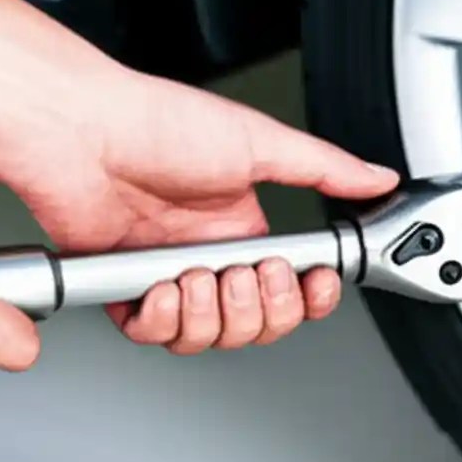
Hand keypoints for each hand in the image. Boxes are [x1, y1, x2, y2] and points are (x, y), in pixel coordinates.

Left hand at [9, 71, 399, 353]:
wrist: (83, 132)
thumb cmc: (159, 124)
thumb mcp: (260, 142)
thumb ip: (326, 169)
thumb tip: (378, 177)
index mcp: (245, 227)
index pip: (292, 287)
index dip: (306, 299)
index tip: (311, 285)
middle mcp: (209, 255)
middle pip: (257, 323)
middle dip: (259, 308)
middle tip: (247, 272)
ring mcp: (169, 275)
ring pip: (210, 336)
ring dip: (211, 313)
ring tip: (199, 274)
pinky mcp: (126, 290)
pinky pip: (156, 334)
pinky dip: (164, 320)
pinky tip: (163, 286)